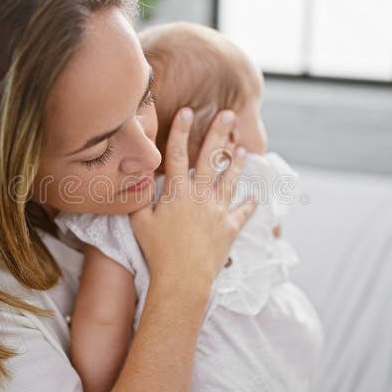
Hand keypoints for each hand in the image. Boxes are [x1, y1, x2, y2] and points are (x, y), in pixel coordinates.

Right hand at [130, 107, 256, 294]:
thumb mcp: (140, 223)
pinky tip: (255, 198)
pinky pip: (242, 213)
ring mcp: (217, 211)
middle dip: (219, 134)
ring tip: (243, 149)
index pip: (177, 155)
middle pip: (210, 159)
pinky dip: (249, 205)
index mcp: (177, 193)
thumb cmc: (158, 252)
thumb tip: (136, 182)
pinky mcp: (230, 228)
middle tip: (229, 115)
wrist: (182, 279)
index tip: (188, 111)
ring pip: (230, 180)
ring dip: (237, 163)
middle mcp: (200, 197)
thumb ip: (139, 200)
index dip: (181, 131)